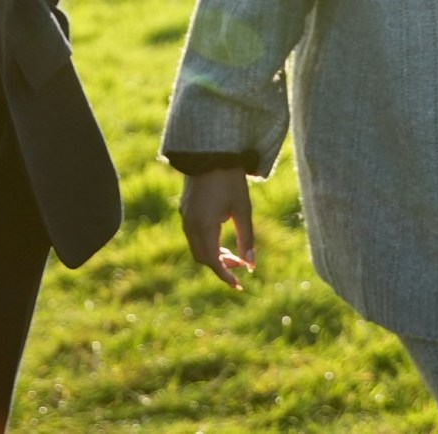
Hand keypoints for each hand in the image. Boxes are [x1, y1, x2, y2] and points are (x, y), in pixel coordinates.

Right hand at [180, 168, 256, 290]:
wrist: (210, 153)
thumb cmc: (230, 180)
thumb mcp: (243, 209)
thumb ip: (246, 239)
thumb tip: (251, 265)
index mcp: (204, 226)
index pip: (213, 261)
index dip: (225, 275)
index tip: (238, 285)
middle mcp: (190, 224)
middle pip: (202, 257)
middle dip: (221, 266)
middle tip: (240, 267)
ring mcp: (185, 217)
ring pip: (197, 247)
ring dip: (214, 254)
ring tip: (233, 255)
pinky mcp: (185, 209)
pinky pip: (193, 235)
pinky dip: (207, 243)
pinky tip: (221, 238)